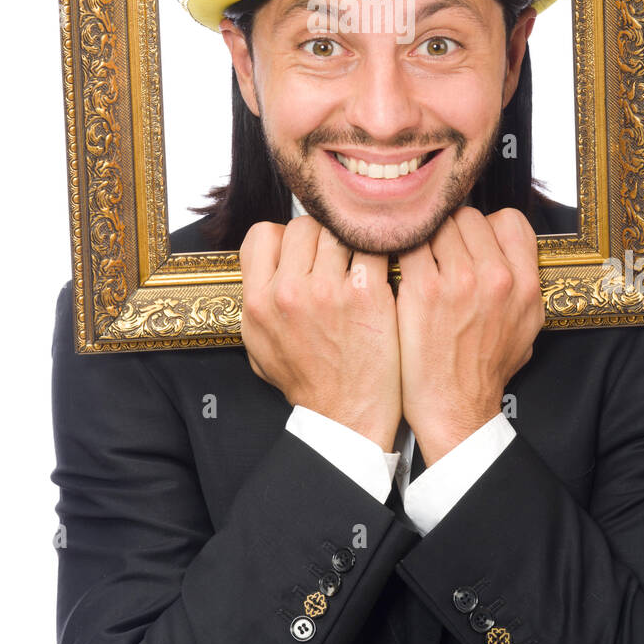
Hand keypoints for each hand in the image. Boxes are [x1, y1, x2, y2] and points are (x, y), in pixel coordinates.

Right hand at [239, 216, 401, 451]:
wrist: (346, 418)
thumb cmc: (307, 383)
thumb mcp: (259, 347)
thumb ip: (257, 302)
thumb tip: (262, 266)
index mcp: (258, 301)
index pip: (263, 233)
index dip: (284, 238)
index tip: (303, 253)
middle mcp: (288, 292)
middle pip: (304, 226)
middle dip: (322, 238)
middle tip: (338, 259)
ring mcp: (328, 291)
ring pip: (338, 230)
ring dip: (352, 242)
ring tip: (361, 261)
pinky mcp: (366, 294)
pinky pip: (374, 247)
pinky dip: (382, 251)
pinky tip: (386, 265)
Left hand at [395, 206, 544, 465]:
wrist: (454, 411)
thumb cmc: (485, 372)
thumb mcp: (525, 328)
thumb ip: (521, 285)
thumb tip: (507, 251)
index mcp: (524, 285)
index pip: (509, 219)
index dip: (486, 227)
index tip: (470, 241)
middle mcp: (495, 277)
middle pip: (467, 217)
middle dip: (449, 230)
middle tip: (436, 253)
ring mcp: (457, 281)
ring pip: (434, 224)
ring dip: (422, 237)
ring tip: (415, 259)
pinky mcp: (421, 290)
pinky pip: (406, 245)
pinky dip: (397, 250)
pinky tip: (394, 266)